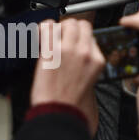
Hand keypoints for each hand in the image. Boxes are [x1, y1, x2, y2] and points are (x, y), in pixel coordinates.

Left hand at [30, 19, 105, 134]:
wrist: (59, 115)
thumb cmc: (74, 108)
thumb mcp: (93, 88)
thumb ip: (89, 70)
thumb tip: (82, 65)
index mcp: (97, 61)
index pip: (92, 37)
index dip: (81, 39)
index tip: (73, 44)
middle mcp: (85, 53)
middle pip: (81, 25)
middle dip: (71, 29)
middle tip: (62, 39)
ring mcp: (68, 50)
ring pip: (66, 23)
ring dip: (58, 29)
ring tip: (51, 39)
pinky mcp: (51, 52)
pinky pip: (48, 28)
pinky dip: (44, 28)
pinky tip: (41, 36)